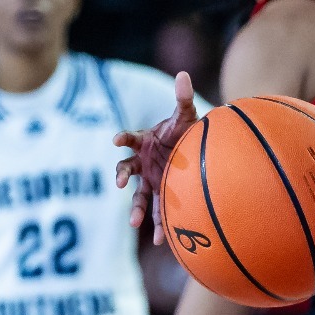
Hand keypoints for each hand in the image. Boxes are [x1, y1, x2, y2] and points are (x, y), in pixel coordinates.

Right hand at [114, 71, 197, 245]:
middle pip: (126, 169)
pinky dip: (158, 225)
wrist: (197, 150)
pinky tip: (162, 240)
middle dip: (121, 175)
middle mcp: (143, 162)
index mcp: (145, 141)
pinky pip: (157, 211)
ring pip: (138, 196)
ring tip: (135, 223)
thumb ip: (183, 99)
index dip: (123, 137)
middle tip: (119, 183)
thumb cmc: (187, 131)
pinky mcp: (161, 195)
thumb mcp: (187, 116)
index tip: (117, 139)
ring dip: (136, 209)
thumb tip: (183, 74)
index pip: (130, 137)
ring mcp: (150, 180)